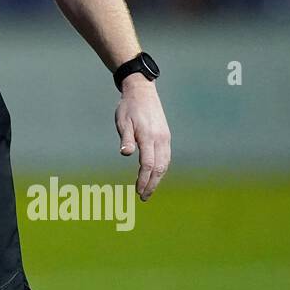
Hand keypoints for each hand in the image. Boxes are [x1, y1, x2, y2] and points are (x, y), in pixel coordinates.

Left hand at [115, 75, 170, 200]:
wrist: (142, 91)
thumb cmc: (128, 107)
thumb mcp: (123, 121)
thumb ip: (126, 138)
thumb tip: (126, 154)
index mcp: (149, 137)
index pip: (148, 164)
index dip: (144, 180)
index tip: (137, 191)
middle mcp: (160, 139)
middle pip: (159, 168)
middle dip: (152, 184)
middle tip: (143, 197)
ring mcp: (165, 138)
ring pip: (165, 163)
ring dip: (158, 178)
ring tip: (148, 190)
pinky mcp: (166, 136)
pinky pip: (166, 157)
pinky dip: (162, 169)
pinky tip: (155, 175)